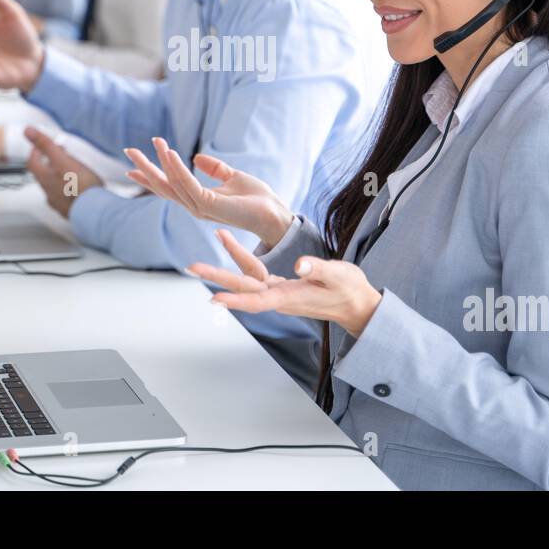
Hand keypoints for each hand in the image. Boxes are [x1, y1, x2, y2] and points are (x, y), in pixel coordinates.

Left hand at [25, 127, 101, 218]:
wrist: (94, 208)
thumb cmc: (80, 186)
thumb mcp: (61, 158)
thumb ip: (45, 144)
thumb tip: (28, 131)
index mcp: (44, 178)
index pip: (32, 162)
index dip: (35, 151)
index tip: (40, 146)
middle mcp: (48, 191)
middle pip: (42, 175)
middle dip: (48, 164)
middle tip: (57, 156)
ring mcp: (58, 202)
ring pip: (53, 187)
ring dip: (58, 178)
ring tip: (69, 172)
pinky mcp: (70, 210)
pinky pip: (65, 198)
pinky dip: (68, 191)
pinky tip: (77, 189)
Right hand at [123, 137, 293, 247]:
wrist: (273, 213)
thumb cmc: (256, 200)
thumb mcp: (232, 177)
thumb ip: (215, 168)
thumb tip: (197, 157)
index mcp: (198, 199)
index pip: (168, 187)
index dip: (150, 176)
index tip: (131, 167)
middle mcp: (195, 205)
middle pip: (163, 185)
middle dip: (145, 168)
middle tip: (128, 151)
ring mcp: (200, 206)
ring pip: (173, 182)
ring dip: (161, 161)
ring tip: (154, 141)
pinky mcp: (209, 204)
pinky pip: (188, 183)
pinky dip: (177, 168)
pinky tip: (170, 153)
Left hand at [190, 230, 382, 336]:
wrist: (357, 304)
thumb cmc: (350, 290)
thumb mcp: (338, 276)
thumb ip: (319, 269)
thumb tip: (299, 264)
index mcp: (290, 297)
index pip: (257, 300)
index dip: (235, 300)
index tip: (214, 299)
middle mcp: (278, 297)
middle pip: (242, 288)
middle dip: (217, 278)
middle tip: (191, 267)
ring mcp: (278, 292)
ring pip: (246, 279)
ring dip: (225, 264)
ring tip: (205, 250)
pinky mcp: (280, 286)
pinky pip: (255, 273)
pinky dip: (242, 259)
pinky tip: (230, 244)